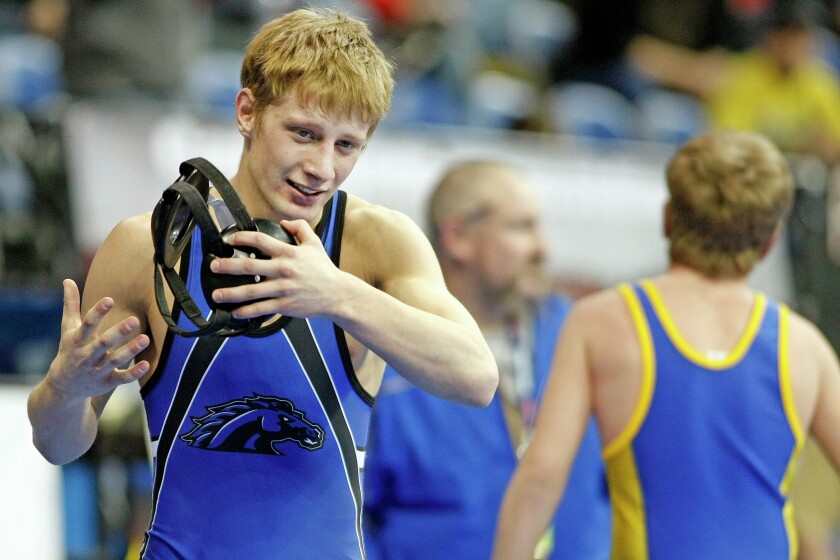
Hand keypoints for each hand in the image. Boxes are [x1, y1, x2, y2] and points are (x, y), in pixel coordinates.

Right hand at [46, 279, 149, 400]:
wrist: (64, 386)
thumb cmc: (70, 349)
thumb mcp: (68, 328)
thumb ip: (71, 304)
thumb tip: (67, 280)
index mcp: (78, 340)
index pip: (87, 324)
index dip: (98, 312)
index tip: (110, 300)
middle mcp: (87, 355)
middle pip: (103, 343)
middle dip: (118, 332)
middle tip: (135, 319)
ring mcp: (97, 370)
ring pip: (115, 360)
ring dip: (130, 350)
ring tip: (145, 338)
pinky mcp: (107, 382)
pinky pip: (122, 378)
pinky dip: (133, 373)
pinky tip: (146, 364)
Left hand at [209, 219, 344, 319]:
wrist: (337, 294)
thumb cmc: (324, 269)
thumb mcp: (314, 244)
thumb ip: (300, 228)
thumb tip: (284, 222)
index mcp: (288, 253)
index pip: (259, 240)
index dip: (241, 238)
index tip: (229, 239)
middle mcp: (283, 269)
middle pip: (248, 266)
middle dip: (227, 266)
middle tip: (212, 267)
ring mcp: (283, 289)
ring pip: (251, 291)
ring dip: (230, 293)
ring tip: (216, 295)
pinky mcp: (285, 305)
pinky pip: (261, 309)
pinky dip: (246, 312)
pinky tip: (235, 313)